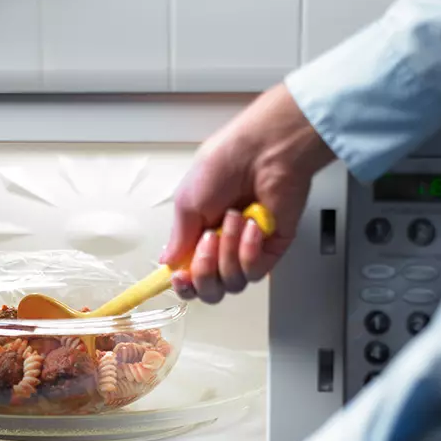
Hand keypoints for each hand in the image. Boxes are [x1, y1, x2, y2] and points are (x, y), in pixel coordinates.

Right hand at [160, 84, 334, 302]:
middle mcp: (223, 246)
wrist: (261, 152)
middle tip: (207, 242)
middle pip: (210, 289)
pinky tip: (252, 225)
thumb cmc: (224, 165)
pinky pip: (255, 270)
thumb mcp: (187, 202)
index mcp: (198, 235)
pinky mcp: (273, 248)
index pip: (189, 276)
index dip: (183, 284)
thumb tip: (167, 261)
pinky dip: (249, 250)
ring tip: (233, 219)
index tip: (178, 278)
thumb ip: (179, 238)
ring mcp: (248, 249)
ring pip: (233, 282)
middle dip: (204, 273)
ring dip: (228, 253)